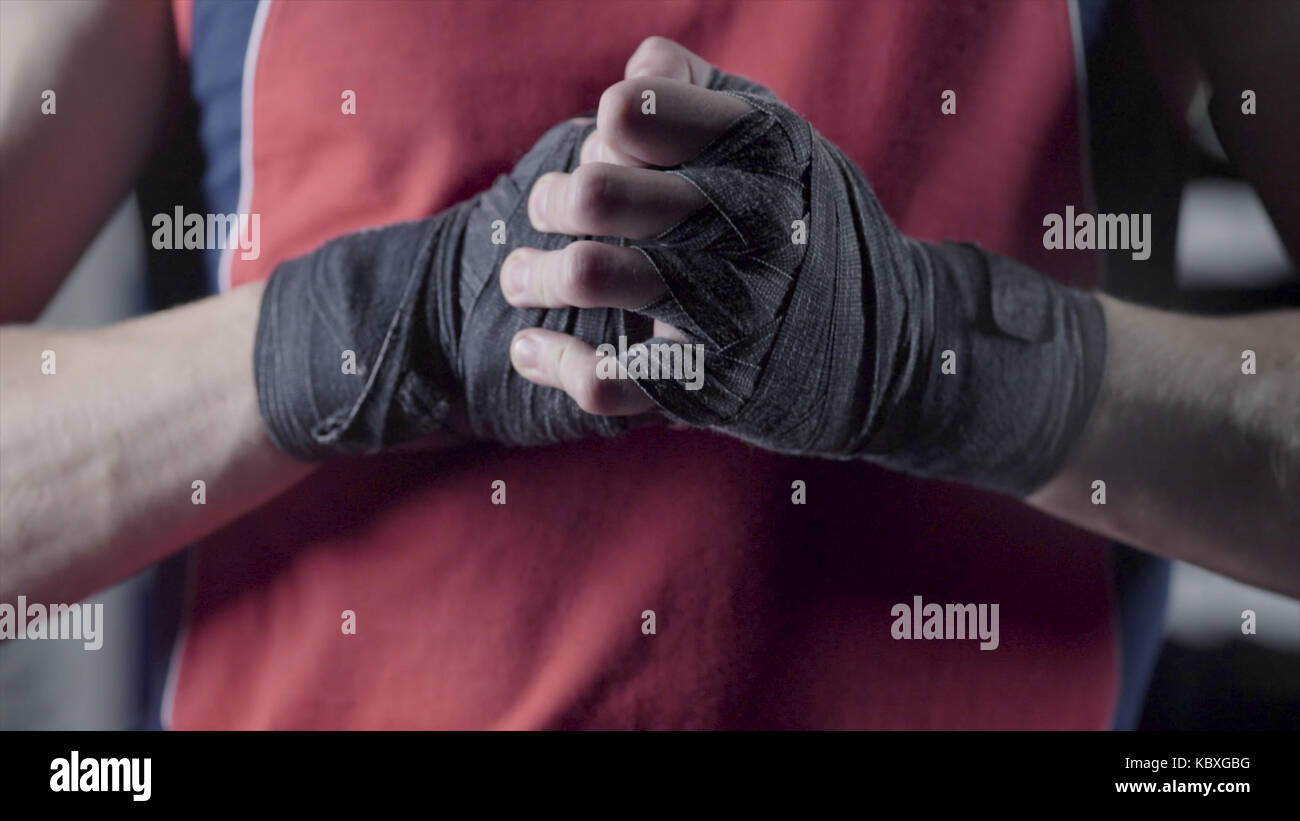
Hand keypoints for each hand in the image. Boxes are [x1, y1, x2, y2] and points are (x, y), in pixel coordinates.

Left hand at [502, 37, 1107, 495]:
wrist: (888, 349)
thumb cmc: (811, 230)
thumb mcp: (786, 147)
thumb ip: (711, 96)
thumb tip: (638, 65)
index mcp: (763, 149)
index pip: (634, 111)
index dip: (608, 129)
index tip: (611, 145)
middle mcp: (747, 224)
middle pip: (597, 192)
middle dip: (551, 198)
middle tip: (547, 208)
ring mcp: (728, 309)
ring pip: (589, 277)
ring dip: (532, 276)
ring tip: (519, 279)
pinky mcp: (710, 384)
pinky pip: (603, 378)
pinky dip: (552, 363)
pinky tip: (532, 350)